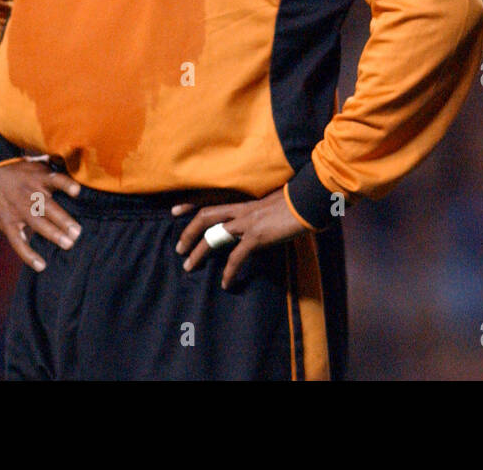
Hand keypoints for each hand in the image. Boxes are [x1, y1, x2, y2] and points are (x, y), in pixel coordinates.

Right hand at [0, 160, 81, 271]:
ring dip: (52, 234)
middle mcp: (30, 194)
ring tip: (68, 244)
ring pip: (36, 223)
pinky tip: (41, 265)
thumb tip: (79, 162)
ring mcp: (19, 210)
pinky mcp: (8, 224)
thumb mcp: (39, 164)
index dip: (66, 185)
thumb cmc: (21, 172)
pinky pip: (18, 241)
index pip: (56, 180)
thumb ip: (58, 167)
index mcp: (41, 179)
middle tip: (77, 232)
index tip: (77, 191)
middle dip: (63, 220)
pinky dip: (28, 254)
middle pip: (48, 207)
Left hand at [173, 189, 308, 288]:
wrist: (309, 201)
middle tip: (180, 249)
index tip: (174, 211)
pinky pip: (236, 257)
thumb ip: (261, 212)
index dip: (190, 204)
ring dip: (199, 252)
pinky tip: (226, 282)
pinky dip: (229, 271)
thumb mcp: (273, 204)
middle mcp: (241, 209)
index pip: (212, 199)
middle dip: (189, 233)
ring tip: (189, 266)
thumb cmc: (296, 201)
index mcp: (244, 201)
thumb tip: (258, 223)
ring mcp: (247, 222)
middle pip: (205, 217)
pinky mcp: (257, 236)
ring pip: (214, 236)